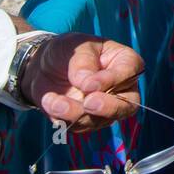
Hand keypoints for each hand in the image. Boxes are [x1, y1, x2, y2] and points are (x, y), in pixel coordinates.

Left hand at [23, 33, 143, 134]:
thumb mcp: (76, 47)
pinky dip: (62, 118)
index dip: (112, 81)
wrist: (44, 66)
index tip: (89, 84)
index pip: (129, 73)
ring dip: (75, 114)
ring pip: (99, 120)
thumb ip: (83, 63)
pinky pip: (79, 127)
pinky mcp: (86, 122)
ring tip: (53, 102)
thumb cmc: (68, 51)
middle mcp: (121, 89)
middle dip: (107, 108)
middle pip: (126, 106)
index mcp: (125, 63)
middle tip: (88, 103)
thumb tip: (87, 85)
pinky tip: (50, 102)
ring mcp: (105, 109)